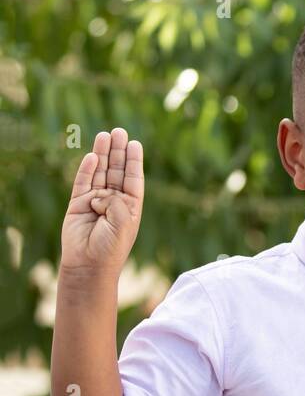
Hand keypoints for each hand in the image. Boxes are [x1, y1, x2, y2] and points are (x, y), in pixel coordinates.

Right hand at [61, 128, 143, 274]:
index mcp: (130, 207)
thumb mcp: (123, 221)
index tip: (135, 144)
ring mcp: (95, 201)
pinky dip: (87, 169)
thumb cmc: (111, 247)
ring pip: (99, 173)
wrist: (89, 264)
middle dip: (118, 152)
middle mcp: (113, 201)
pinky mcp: (77, 203)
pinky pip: (82, 182)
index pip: (132, 179)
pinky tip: (92, 155)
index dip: (133, 161)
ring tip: (106, 135)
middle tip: (119, 132)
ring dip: (102, 154)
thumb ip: (115, 201)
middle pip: (116, 171)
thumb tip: (98, 194)